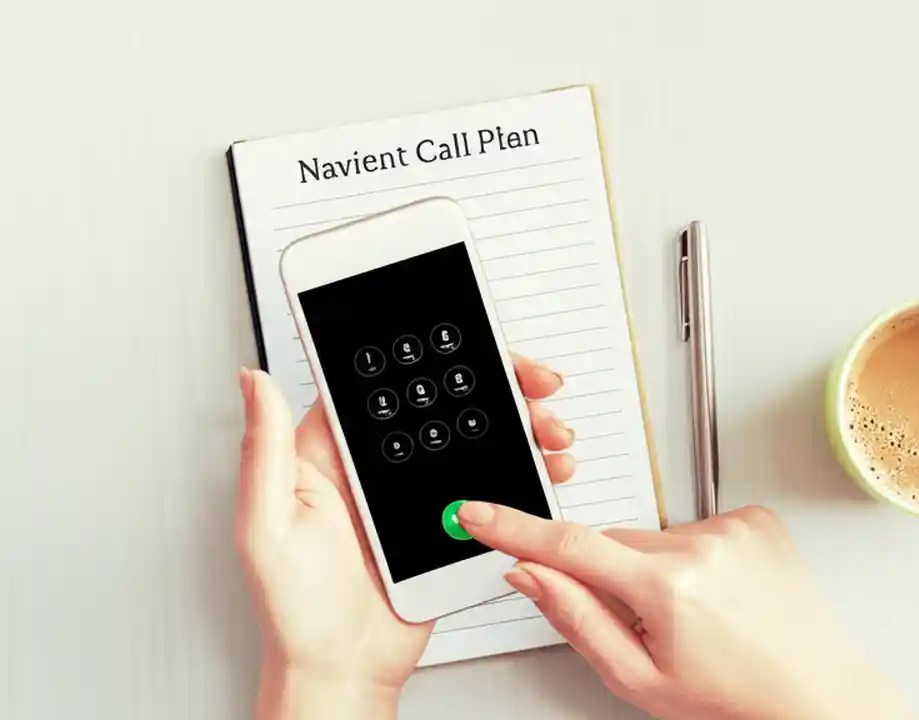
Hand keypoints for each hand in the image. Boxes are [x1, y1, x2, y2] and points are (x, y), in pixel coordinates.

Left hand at [235, 356, 575, 718]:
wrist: (342, 670)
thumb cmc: (295, 609)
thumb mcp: (266, 524)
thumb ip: (264, 450)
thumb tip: (253, 381)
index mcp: (333, 451)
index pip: (388, 381)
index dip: (433, 352)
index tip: (471, 344)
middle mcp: (380, 465)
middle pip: (446, 399)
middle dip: (498, 383)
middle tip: (532, 384)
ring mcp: (421, 493)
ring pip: (479, 436)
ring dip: (522, 423)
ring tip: (548, 431)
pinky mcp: (452, 522)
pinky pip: (494, 484)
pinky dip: (527, 471)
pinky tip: (545, 467)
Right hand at [457, 503, 907, 719]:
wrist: (812, 691)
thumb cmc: (731, 696)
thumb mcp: (638, 678)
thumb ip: (576, 619)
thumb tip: (530, 575)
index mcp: (666, 587)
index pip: (568, 546)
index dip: (514, 529)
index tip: (477, 512)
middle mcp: (701, 544)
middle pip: (614, 542)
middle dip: (614, 576)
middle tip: (649, 622)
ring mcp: (733, 526)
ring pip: (657, 535)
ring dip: (660, 567)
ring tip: (699, 612)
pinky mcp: (755, 518)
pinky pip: (699, 527)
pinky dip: (698, 555)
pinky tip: (721, 592)